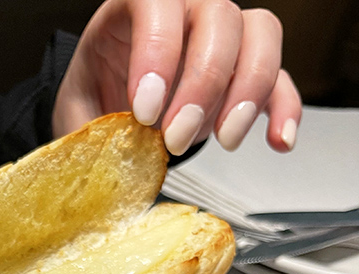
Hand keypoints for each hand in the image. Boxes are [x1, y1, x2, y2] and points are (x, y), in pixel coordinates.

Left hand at [52, 0, 301, 154]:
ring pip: (260, 35)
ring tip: (224, 140)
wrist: (110, 109)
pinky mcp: (246, 72)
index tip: (145, 110)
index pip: (158, 2)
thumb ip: (88, 134)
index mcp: (136, 5)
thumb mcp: (77, 111)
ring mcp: (223, 37)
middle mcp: (187, 9)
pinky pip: (281, 77)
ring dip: (247, 92)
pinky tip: (277, 139)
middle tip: (176, 137)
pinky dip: (283, 108)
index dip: (157, 53)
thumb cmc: (95, 97)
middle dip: (201, 84)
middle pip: (218, 17)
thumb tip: (100, 169)